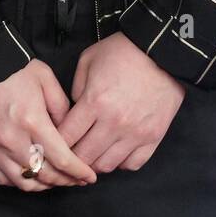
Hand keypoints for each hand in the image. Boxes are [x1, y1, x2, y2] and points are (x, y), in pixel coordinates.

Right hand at [0, 58, 98, 191]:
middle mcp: (13, 141)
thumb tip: (66, 130)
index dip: (79, 172)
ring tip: (55, 180)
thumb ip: (60, 105)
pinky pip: (2, 179)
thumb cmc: (8, 67)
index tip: (89, 177)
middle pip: (45, 175)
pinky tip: (28, 176)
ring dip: (43, 185)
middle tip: (76, 180)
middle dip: (65, 181)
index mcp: (32, 121)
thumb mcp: (43, 77)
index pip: (62, 159)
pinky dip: (18, 182)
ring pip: (24, 183)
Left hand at [57, 32, 186, 172]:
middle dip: (72, 158)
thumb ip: (75, 88)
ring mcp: (136, 133)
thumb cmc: (123, 52)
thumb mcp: (88, 59)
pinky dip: (121, 162)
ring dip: (95, 163)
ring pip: (107, 165)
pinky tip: (115, 151)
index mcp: (95, 101)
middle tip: (69, 153)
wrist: (161, 50)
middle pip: (84, 157)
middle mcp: (114, 122)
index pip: (66, 136)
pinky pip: (132, 164)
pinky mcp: (153, 138)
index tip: (54, 141)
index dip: (56, 142)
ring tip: (92, 153)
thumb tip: (74, 112)